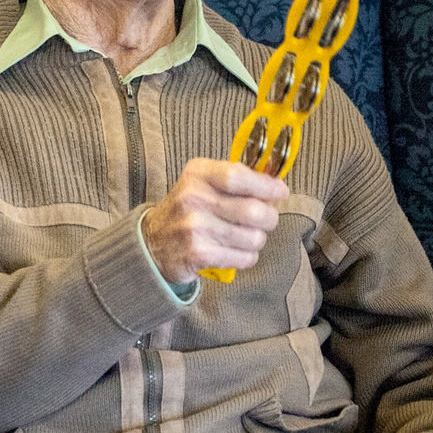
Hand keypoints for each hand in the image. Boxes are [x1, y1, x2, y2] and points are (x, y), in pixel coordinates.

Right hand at [141, 158, 286, 283]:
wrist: (152, 243)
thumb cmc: (187, 210)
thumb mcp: (202, 183)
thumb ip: (237, 179)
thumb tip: (276, 185)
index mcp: (197, 174)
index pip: (238, 176)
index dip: (266, 186)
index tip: (280, 191)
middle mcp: (193, 198)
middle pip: (254, 211)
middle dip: (269, 218)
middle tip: (263, 219)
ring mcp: (195, 227)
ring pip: (254, 237)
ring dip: (256, 240)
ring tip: (242, 237)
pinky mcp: (199, 253)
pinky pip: (244, 257)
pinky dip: (246, 256)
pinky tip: (233, 251)